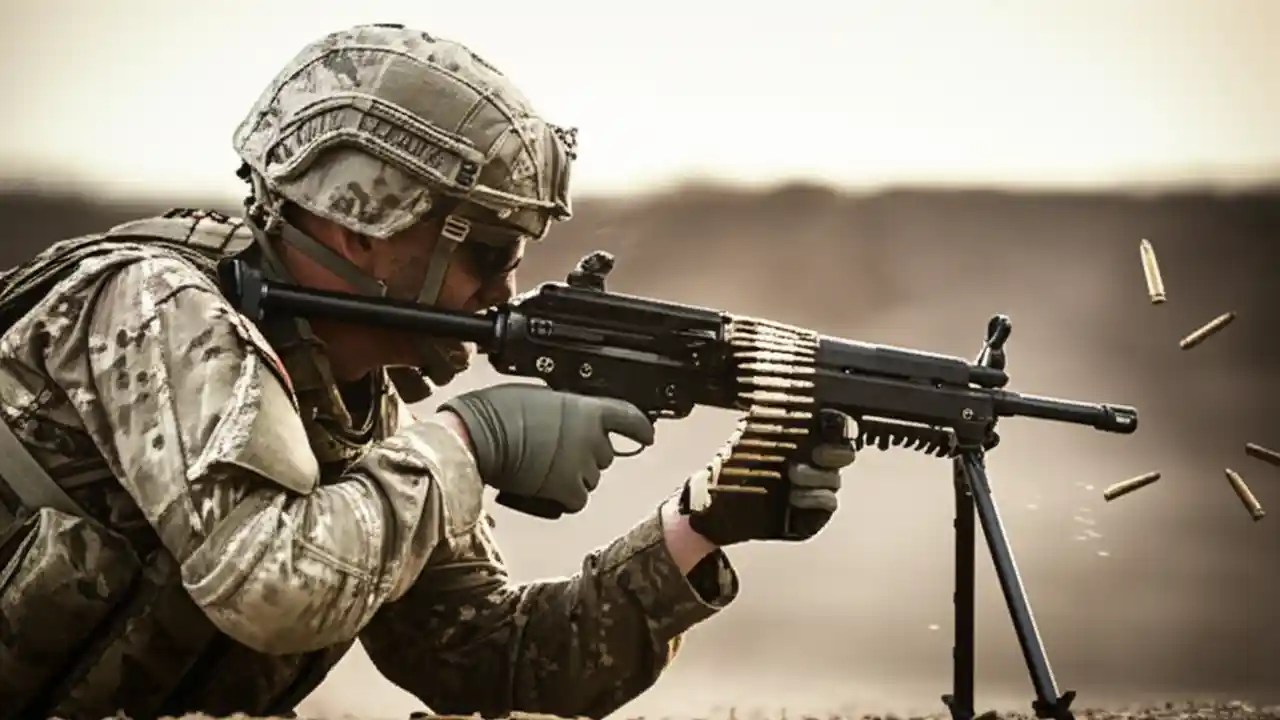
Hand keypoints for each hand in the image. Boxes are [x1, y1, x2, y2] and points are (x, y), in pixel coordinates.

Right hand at [439, 384, 654, 515]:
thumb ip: (564, 412)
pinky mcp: (568, 489)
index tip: (647, 435)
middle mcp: (591, 436)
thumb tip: (564, 423)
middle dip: (586, 455)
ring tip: (542, 468)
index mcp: (586, 408)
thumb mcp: (540, 398)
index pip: (627, 417)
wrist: (480, 436)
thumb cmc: (498, 412)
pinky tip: (543, 488)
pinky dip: (563, 497)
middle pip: (605, 454)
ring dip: (573, 477)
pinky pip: (577, 499)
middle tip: (556, 453)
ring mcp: (582, 464)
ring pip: (591, 478)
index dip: (640, 428)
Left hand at [678, 409, 856, 545]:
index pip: (835, 428)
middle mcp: (817, 462)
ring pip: (835, 479)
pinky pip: (828, 503)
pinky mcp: (815, 512)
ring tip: (793, 474)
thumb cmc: (737, 466)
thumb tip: (778, 389)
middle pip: (843, 453)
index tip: (828, 420)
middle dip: (833, 452)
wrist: (720, 504)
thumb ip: (771, 417)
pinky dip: (814, 497)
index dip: (837, 424)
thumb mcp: (752, 437)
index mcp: (806, 439)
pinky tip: (794, 496)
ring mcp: (818, 488)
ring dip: (817, 476)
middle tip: (816, 453)